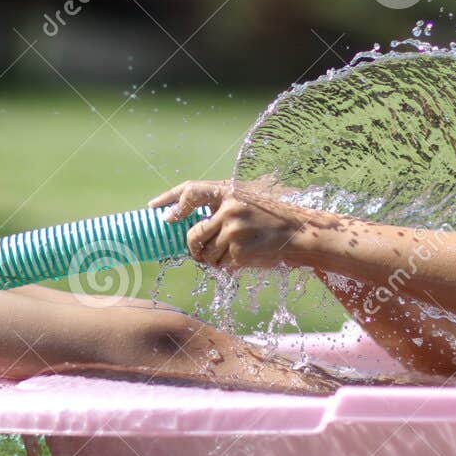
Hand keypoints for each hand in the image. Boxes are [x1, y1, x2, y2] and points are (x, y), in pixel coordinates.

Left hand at [149, 180, 311, 269]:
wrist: (300, 233)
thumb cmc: (271, 219)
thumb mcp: (246, 202)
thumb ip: (220, 207)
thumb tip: (183, 221)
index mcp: (230, 191)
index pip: (191, 190)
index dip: (171, 200)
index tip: (156, 209)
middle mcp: (229, 208)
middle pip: (193, 233)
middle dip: (191, 247)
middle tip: (195, 251)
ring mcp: (234, 230)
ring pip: (204, 252)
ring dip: (211, 259)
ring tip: (229, 254)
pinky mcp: (240, 251)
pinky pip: (220, 264)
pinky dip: (226, 265)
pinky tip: (241, 259)